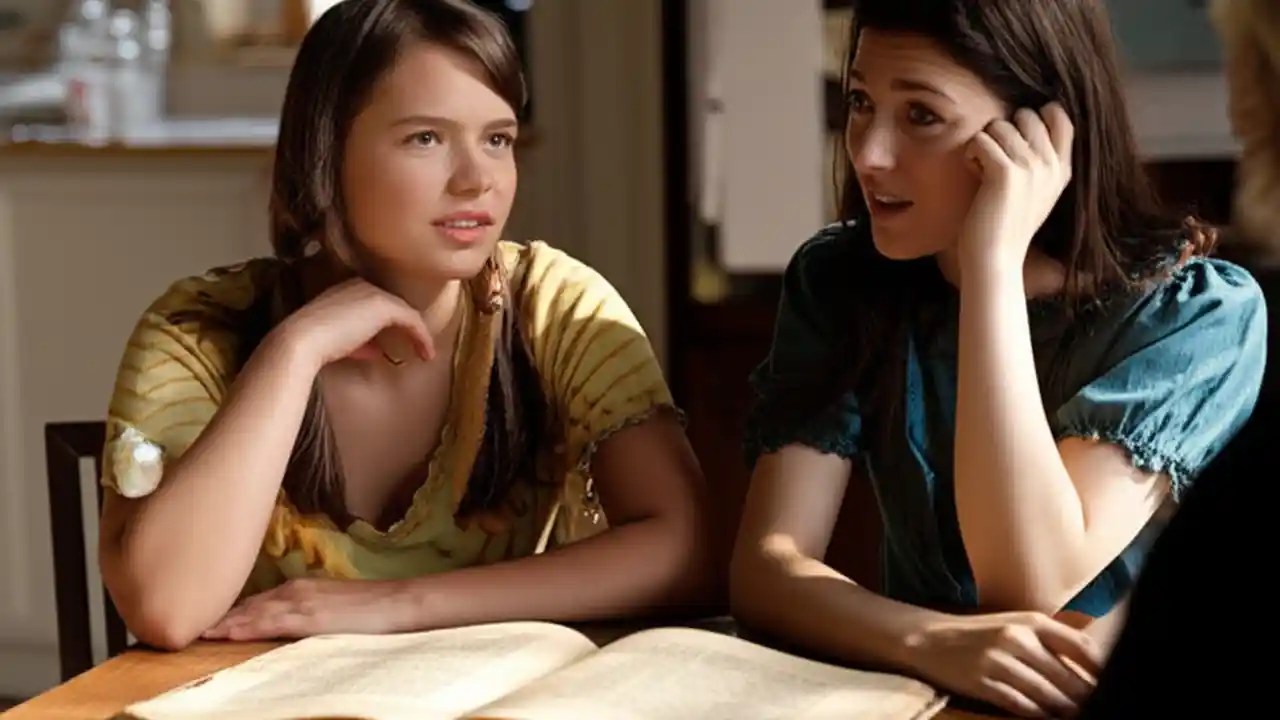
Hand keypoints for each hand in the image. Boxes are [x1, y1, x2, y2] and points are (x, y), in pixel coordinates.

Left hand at [201, 578, 412, 640]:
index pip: (254, 602)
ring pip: (250, 612)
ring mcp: (299, 602)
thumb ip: (307, 612)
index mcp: (299, 589)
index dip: (228, 613)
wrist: (399, 603)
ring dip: (222, 622)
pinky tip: (222, 633)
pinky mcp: (307, 617)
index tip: (201, 619)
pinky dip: (242, 626)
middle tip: (181, 623)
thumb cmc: (373, 608)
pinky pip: (267, 622)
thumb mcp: (333, 608)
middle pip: (246, 605)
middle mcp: (293, 591)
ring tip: (191, 630)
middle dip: (217, 616)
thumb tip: (287, 625)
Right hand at [272, 278, 435, 369]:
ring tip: (426, 353)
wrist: (305, 340)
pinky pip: (411, 319)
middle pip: (396, 306)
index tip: (402, 344)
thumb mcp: (343, 342)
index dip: (394, 324)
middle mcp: (363, 285)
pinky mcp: (384, 304)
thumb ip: (362, 342)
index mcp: (350, 289)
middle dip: (410, 327)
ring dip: (419, 334)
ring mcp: (374, 292)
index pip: (380, 305)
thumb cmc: (318, 344)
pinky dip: (421, 336)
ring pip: (406, 312)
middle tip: (420, 347)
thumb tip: (378, 351)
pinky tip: (426, 352)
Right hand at [911, 611, 1102, 717]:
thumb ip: (1053, 641)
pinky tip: (1046, 717)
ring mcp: (998, 661)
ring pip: (1047, 695)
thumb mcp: (1018, 625)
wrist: (932, 639)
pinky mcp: (983, 682)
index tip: (1116, 686)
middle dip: (1085, 697)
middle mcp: (1017, 638)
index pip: (1081, 648)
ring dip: (1065, 710)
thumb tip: (1092, 668)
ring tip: (1077, 716)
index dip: (1101, 671)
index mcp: (1032, 622)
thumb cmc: (982, 633)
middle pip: (1067, 677)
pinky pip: (1020, 705)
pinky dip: (1037, 714)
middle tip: (1100, 708)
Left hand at [959, 103, 1073, 272]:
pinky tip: (973, 172)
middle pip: (1027, 115)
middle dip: (1003, 130)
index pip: (1061, 117)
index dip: (1036, 115)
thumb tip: (1024, 123)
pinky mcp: (1006, 173)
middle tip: (993, 158)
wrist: (995, 258)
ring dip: (983, 143)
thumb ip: (1039, 162)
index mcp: (1062, 169)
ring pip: (1000, 125)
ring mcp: (1031, 167)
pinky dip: (970, 153)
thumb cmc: (1006, 225)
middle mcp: (1051, 165)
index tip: (1015, 136)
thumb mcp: (1036, 192)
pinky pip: (981, 140)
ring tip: (981, 168)